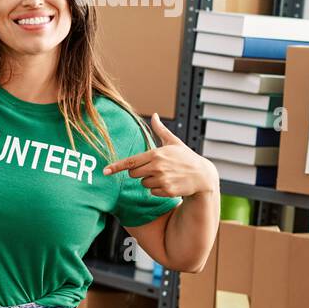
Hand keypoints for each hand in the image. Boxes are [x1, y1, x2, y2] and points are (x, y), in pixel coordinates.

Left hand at [101, 113, 219, 197]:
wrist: (203, 176)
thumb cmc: (186, 157)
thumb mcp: (173, 142)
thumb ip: (161, 130)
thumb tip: (154, 115)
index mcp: (156, 154)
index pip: (130, 162)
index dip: (116, 166)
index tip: (105, 171)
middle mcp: (157, 167)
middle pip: (133, 174)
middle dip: (139, 172)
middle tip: (154, 168)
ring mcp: (162, 179)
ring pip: (143, 183)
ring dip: (150, 181)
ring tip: (165, 175)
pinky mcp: (167, 190)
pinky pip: (152, 192)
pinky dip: (158, 190)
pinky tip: (170, 183)